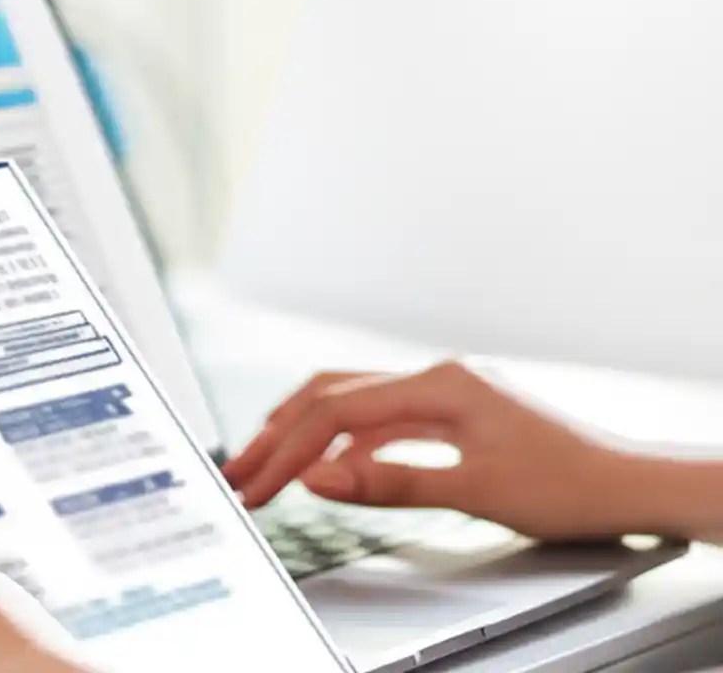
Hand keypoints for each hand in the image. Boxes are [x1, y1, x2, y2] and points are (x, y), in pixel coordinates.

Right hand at [222, 361, 691, 539]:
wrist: (628, 484)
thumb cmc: (568, 483)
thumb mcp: (475, 490)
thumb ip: (389, 482)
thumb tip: (318, 479)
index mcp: (439, 383)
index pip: (336, 413)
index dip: (287, 450)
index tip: (255, 484)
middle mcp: (436, 378)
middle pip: (332, 396)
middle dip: (279, 433)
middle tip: (239, 469)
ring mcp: (443, 393)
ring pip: (352, 405)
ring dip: (306, 435)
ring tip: (267, 463)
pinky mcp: (450, 414)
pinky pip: (380, 422)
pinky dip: (344, 445)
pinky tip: (330, 470)